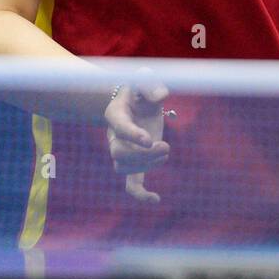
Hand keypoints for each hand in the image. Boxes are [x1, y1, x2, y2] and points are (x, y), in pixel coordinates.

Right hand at [105, 79, 170, 202]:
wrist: (135, 99)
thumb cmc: (140, 87)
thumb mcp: (145, 79)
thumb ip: (151, 84)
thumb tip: (161, 97)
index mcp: (115, 113)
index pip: (120, 128)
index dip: (133, 135)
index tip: (149, 139)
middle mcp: (114, 135)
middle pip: (119, 153)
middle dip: (143, 154)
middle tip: (165, 146)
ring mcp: (122, 151)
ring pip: (124, 168)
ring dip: (147, 165)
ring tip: (165, 150)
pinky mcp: (135, 162)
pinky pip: (131, 184)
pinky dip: (141, 194)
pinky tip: (156, 200)